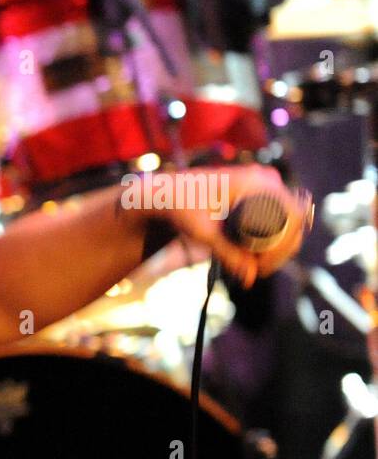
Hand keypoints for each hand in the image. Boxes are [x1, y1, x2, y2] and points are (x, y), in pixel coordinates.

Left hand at [144, 165, 310, 288]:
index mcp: (256, 182)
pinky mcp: (257, 192)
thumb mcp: (203, 233)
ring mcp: (262, 184)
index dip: (284, 246)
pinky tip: (255, 253)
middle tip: (259, 270)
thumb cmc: (179, 205)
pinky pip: (277, 215)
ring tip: (255, 265)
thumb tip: (250, 278)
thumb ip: (228, 255)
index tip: (262, 267)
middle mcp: (264, 179)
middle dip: (281, 249)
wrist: (164, 191)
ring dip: (277, 244)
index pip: (293, 216)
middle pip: (295, 219)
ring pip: (288, 219)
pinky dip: (271, 235)